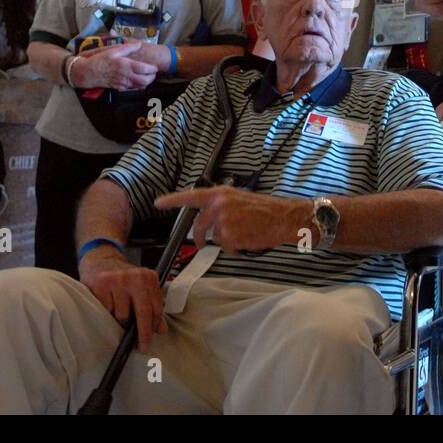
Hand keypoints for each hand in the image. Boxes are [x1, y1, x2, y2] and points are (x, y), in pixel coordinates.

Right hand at [74, 41, 157, 90]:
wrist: (88, 72)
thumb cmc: (100, 59)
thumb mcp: (113, 50)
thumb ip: (128, 47)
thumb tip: (139, 45)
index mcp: (125, 65)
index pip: (145, 69)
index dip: (153, 69)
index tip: (155, 66)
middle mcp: (125, 76)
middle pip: (145, 81)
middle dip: (152, 77)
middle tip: (154, 73)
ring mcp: (122, 83)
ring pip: (140, 86)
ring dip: (146, 82)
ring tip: (148, 76)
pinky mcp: (119, 88)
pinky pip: (132, 88)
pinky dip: (138, 85)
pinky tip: (138, 80)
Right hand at [78, 250, 166, 352]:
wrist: (100, 259)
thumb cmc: (122, 278)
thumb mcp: (141, 288)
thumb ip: (152, 306)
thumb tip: (161, 329)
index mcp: (149, 277)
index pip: (156, 307)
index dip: (154, 326)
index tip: (149, 340)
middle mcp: (136, 276)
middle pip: (143, 312)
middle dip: (143, 333)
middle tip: (141, 346)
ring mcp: (118, 279)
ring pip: (122, 314)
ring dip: (119, 320)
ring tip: (116, 311)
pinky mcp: (102, 283)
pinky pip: (106, 310)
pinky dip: (106, 312)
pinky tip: (106, 303)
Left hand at [154, 187, 304, 255]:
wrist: (283, 218)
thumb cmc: (265, 209)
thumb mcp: (239, 198)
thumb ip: (220, 204)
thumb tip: (206, 216)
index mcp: (220, 194)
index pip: (190, 196)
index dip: (172, 200)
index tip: (158, 204)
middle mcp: (218, 206)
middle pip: (198, 225)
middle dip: (199, 237)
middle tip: (201, 244)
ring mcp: (223, 222)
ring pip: (215, 238)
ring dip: (226, 240)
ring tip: (243, 233)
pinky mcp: (230, 237)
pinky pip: (226, 247)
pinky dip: (235, 248)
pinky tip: (247, 240)